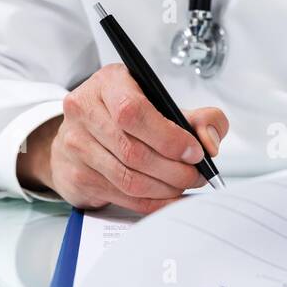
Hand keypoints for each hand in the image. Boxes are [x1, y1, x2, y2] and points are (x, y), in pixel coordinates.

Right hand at [17, 64, 227, 211]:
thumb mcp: (164, 103)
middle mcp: (84, 111)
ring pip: (129, 179)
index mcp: (109, 83)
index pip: (134, 111)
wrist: (82, 133)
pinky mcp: (77, 175)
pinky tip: (169, 198)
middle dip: (175, 169)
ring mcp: (76, 145)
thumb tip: (209, 142)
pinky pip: (122, 196)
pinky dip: (153, 202)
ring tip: (184, 185)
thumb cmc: (127, 116)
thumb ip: (199, 118)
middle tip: (196, 175)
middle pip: (133, 151)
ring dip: (166, 188)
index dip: (169, 137)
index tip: (193, 151)